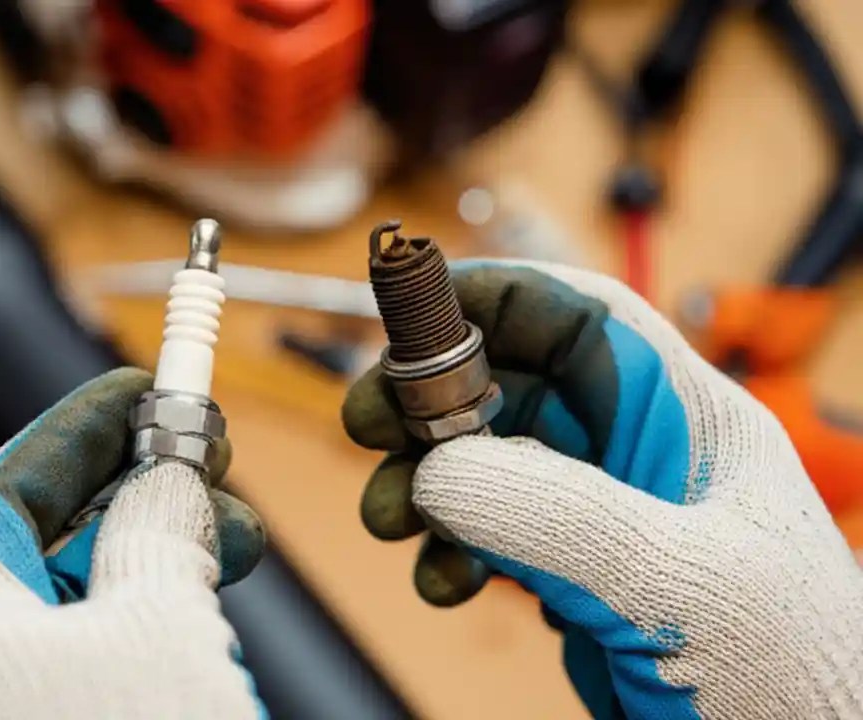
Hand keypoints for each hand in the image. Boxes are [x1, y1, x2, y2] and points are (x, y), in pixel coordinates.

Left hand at [0, 368, 265, 718]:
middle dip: (132, 498)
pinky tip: (201, 620)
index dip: (77, 431)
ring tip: (229, 540)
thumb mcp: (159, 628)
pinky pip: (84, 669)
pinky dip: (142, 632)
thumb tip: (166, 478)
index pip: (1, 491)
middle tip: (204, 460)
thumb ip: (159, 533)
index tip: (138, 389)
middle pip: (37, 549)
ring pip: (70, 614)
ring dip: (150, 567)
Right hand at [343, 261, 862, 718]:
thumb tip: (441, 468)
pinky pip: (490, 539)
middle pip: (513, 387)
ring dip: (425, 484)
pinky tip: (442, 582)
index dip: (495, 297)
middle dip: (430, 402)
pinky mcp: (580, 580)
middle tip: (367, 425)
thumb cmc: (797, 673)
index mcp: (688, 420)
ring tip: (389, 519)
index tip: (410, 306)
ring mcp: (606, 520)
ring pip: (487, 466)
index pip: (583, 320)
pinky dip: (449, 552)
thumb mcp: (683, 578)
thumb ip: (561, 515)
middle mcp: (640, 457)